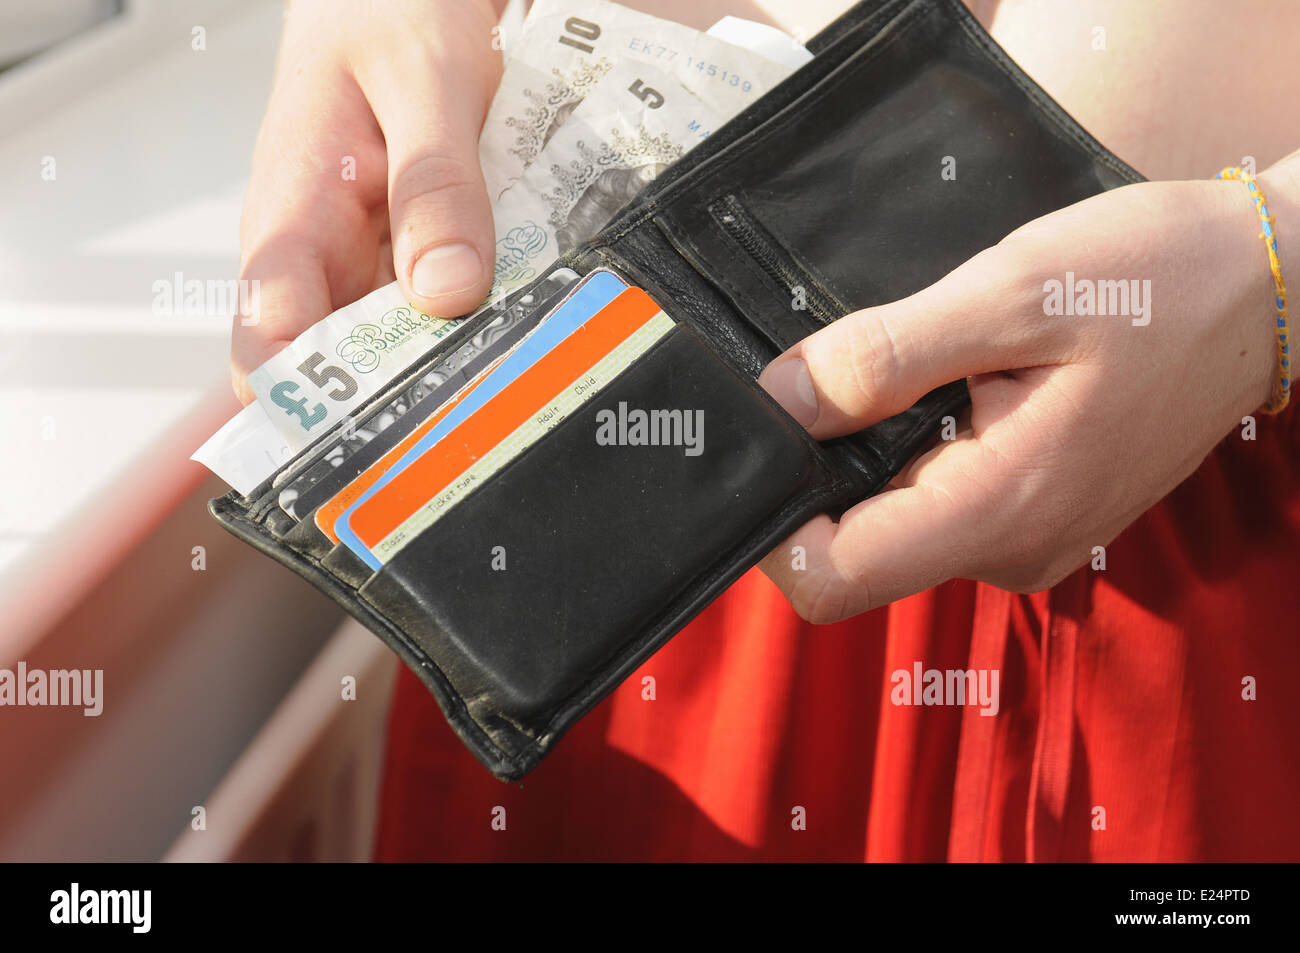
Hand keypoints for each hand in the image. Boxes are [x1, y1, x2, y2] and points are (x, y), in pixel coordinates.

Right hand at [229, 0, 503, 404]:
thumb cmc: (389, 7)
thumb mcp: (423, 77)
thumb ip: (435, 182)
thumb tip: (445, 292)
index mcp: (295, 206)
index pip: (271, 335)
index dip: (308, 406)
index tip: (374, 446)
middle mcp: (329, 245)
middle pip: (348, 363)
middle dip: (408, 400)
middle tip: (483, 421)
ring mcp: (379, 251)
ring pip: (408, 342)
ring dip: (460, 364)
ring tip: (525, 384)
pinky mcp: (426, 246)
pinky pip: (452, 303)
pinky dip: (491, 318)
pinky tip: (540, 327)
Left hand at [757, 166, 1295, 621]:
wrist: (1268, 289)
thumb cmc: (1158, 280)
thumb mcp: (1011, 293)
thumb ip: (884, 355)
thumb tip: (779, 401)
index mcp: (995, 510)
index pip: (831, 579)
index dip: (773, 525)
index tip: (764, 442)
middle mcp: (1005, 549)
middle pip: (852, 550)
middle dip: (821, 469)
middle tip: (837, 372)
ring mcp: (1023, 538)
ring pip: (894, 520)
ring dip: (874, 448)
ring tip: (919, 362)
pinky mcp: (1034, 513)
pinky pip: (941, 498)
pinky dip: (920, 444)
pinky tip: (955, 379)